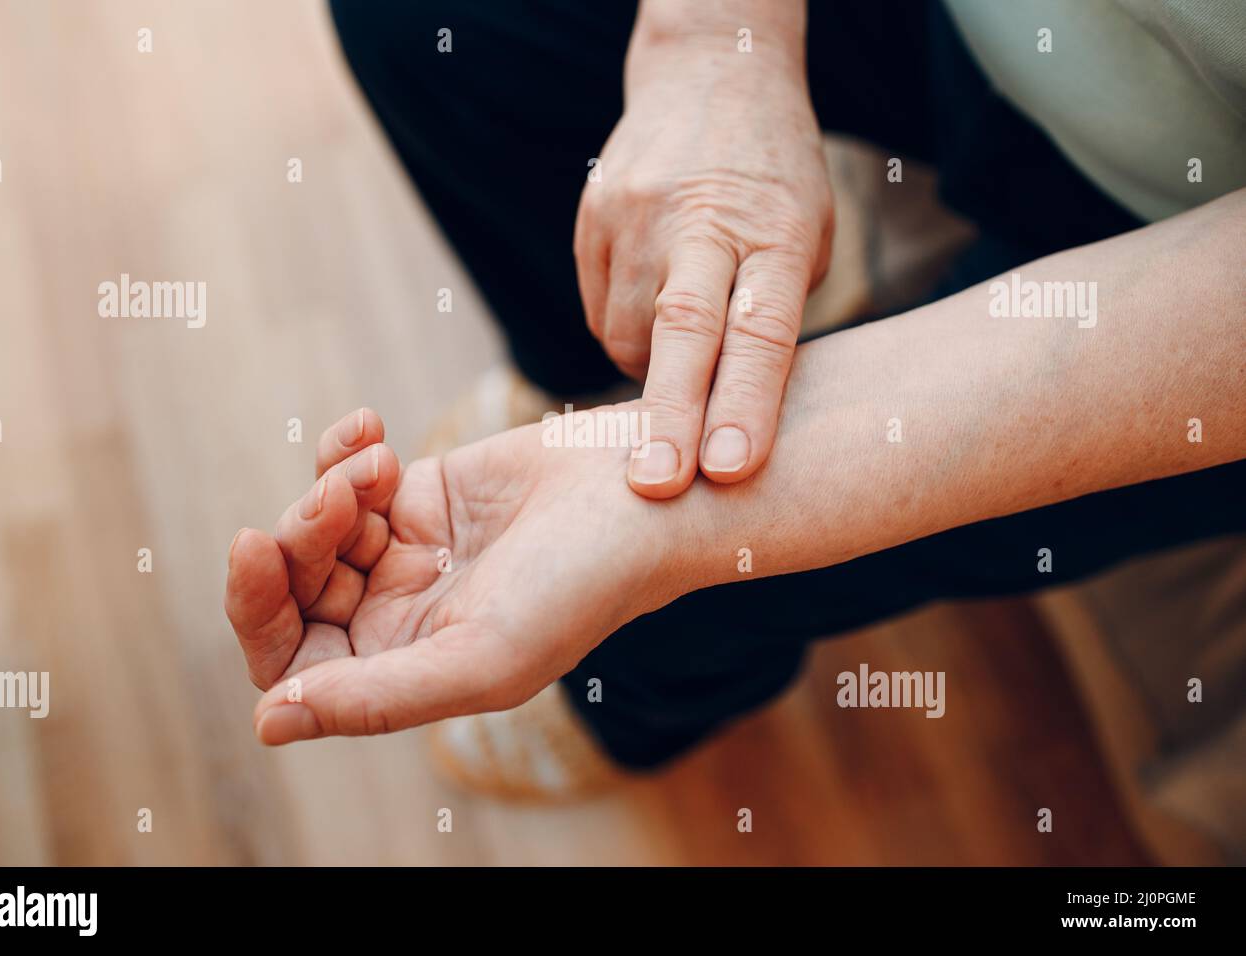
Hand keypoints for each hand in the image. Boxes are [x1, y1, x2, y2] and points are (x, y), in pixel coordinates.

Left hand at [224, 407, 691, 743]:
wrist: (648, 490)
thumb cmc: (580, 586)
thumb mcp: (479, 658)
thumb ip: (376, 697)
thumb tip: (268, 724)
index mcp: (406, 671)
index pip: (292, 662)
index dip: (256, 611)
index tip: (255, 545)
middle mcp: (399, 619)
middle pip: (294, 589)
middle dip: (297, 537)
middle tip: (336, 498)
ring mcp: (407, 555)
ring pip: (317, 526)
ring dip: (330, 487)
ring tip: (378, 464)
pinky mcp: (422, 494)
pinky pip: (347, 474)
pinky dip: (344, 451)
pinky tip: (372, 429)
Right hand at [575, 34, 832, 497]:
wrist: (708, 73)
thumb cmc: (775, 179)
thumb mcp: (807, 235)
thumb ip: (772, 317)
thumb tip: (733, 412)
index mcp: (776, 228)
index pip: (762, 329)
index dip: (748, 402)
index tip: (732, 468)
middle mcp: (702, 221)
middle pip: (684, 330)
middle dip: (672, 416)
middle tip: (657, 485)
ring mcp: (636, 215)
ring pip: (630, 334)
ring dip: (654, 375)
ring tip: (682, 354)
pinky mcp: (592, 219)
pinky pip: (601, 313)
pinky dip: (628, 334)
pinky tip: (653, 308)